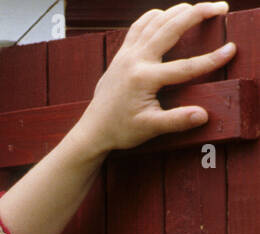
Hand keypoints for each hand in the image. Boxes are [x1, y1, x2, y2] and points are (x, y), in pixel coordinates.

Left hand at [74, 2, 235, 154]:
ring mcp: (125, 55)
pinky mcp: (120, 54)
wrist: (91, 131)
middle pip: (170, 29)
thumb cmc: (120, 131)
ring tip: (200, 8)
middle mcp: (134, 61)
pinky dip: (155, 17)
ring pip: (154, 22)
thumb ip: (177, 121)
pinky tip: (168, 16)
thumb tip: (203, 115)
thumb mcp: (149, 128)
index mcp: (144, 78)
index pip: (185, 66)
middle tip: (220, 7)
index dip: (211, 59)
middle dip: (197, 14)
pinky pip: (138, 27)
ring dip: (178, 11)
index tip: (231, 49)